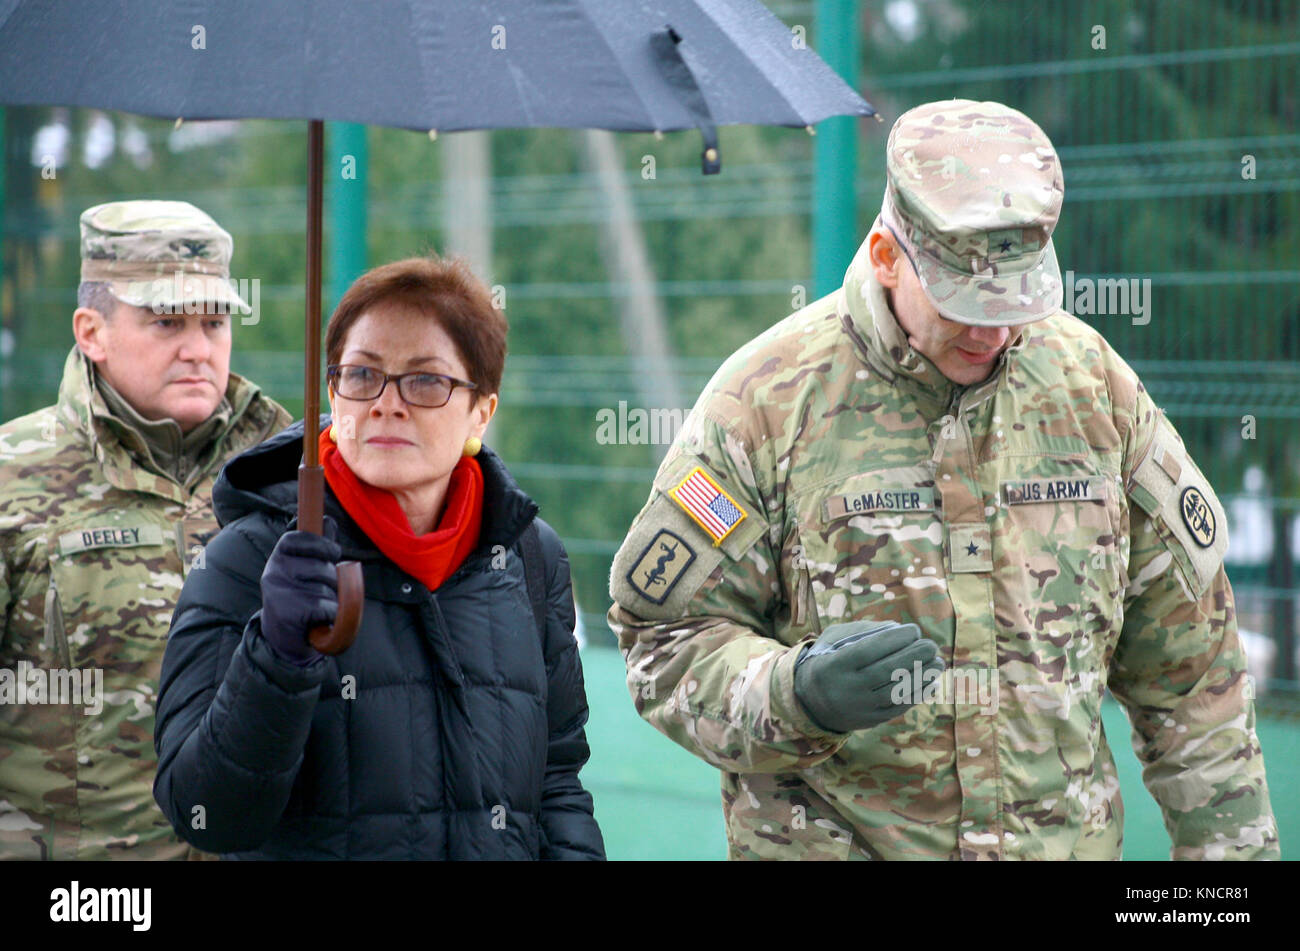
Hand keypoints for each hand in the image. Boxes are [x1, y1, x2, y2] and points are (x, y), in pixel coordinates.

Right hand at [258, 527, 342, 665]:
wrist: (281, 637)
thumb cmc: (299, 596)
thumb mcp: (303, 567)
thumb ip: (317, 546)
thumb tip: (328, 520)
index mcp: (278, 557)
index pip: (298, 538)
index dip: (321, 544)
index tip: (332, 553)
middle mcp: (274, 572)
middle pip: (321, 566)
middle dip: (331, 578)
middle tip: (320, 590)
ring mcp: (279, 593)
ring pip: (326, 587)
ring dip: (331, 598)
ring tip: (316, 605)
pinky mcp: (289, 613)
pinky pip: (327, 607)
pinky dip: (331, 615)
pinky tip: (318, 619)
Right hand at [793, 620, 944, 732]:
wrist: (811, 702)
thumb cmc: (828, 660)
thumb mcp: (833, 640)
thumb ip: (862, 631)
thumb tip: (897, 628)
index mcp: (835, 665)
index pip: (869, 650)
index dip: (894, 640)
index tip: (913, 630)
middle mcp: (847, 688)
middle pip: (887, 671)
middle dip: (915, 656)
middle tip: (931, 645)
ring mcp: (860, 707)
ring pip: (896, 692)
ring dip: (922, 676)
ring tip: (937, 662)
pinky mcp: (870, 720)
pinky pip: (898, 708)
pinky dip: (918, 694)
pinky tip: (930, 682)